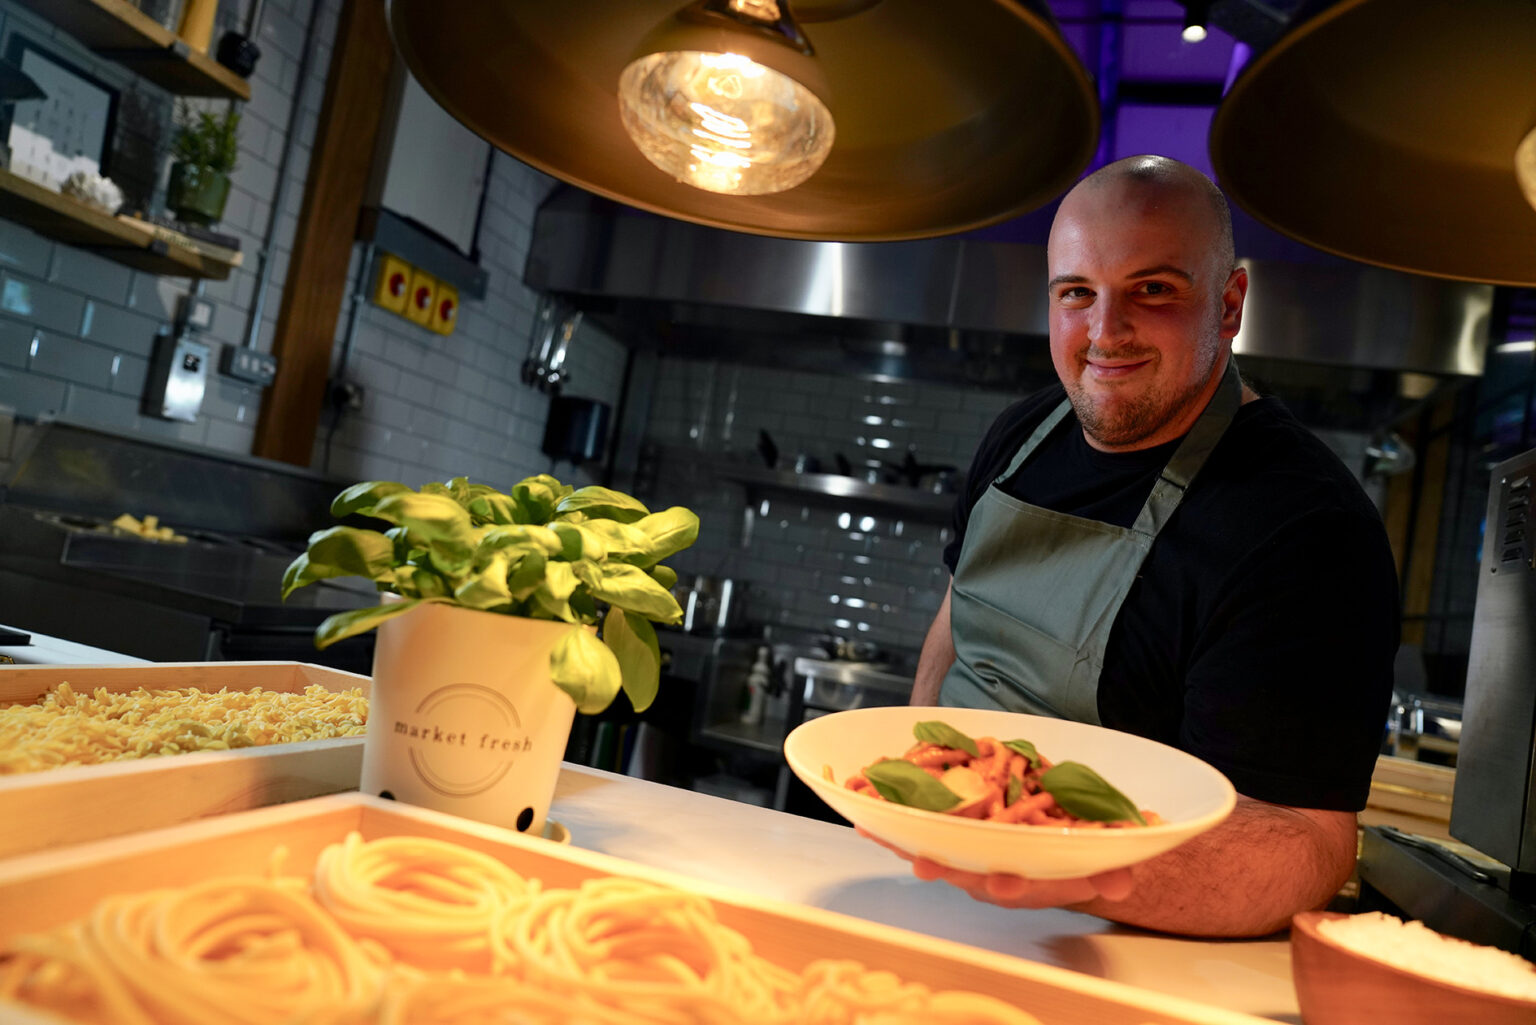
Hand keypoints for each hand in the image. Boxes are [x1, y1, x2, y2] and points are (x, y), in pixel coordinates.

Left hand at [859, 828, 1134, 908]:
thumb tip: (1123, 880)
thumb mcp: (1099, 862)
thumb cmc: (1073, 854)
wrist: (1056, 850)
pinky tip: (862, 814)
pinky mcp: (946, 838)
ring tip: (874, 828)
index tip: (1004, 882)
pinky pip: (914, 831)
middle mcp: (987, 873)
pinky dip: (890, 824)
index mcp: (1024, 878)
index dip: (1007, 884)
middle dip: (942, 866)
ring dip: (902, 842)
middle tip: (924, 863)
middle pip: (962, 872)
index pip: (1014, 884)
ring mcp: (963, 857)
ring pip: (931, 850)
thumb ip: (1112, 870)